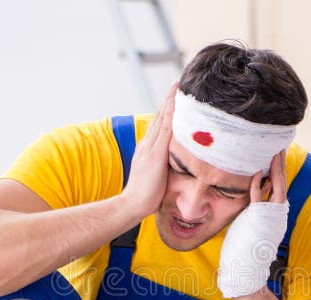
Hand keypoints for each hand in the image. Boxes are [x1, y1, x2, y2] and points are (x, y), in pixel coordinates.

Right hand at [120, 83, 177, 217]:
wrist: (133, 204)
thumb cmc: (146, 196)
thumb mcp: (156, 175)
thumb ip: (164, 166)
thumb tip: (177, 164)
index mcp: (147, 148)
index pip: (159, 124)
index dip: (166, 110)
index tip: (174, 96)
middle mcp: (147, 144)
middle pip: (159, 117)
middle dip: (168, 100)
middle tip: (176, 84)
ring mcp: (150, 148)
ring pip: (162, 120)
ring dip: (170, 103)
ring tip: (177, 87)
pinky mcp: (155, 155)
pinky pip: (166, 131)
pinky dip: (171, 117)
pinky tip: (177, 106)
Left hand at [218, 152, 287, 297]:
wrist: (246, 268)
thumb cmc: (244, 249)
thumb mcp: (250, 223)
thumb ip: (253, 209)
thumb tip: (248, 196)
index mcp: (275, 212)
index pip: (278, 186)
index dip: (278, 170)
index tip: (276, 155)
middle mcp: (277, 212)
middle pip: (281, 182)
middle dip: (280, 163)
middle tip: (279, 145)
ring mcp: (271, 215)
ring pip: (277, 186)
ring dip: (276, 168)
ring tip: (275, 151)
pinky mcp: (260, 218)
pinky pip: (259, 197)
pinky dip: (258, 184)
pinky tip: (256, 171)